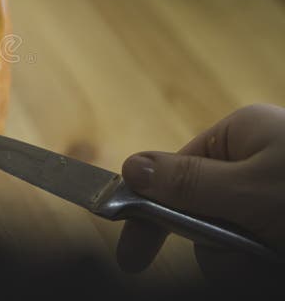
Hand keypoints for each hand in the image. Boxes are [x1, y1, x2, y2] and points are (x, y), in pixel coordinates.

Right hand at [116, 103, 284, 280]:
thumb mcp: (250, 188)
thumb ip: (188, 181)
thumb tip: (129, 167)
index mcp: (240, 136)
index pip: (172, 171)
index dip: (148, 210)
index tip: (131, 255)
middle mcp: (252, 164)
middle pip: (197, 212)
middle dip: (213, 242)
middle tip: (242, 254)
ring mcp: (268, 198)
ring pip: (225, 242)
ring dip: (241, 260)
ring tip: (273, 254)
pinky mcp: (276, 227)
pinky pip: (249, 253)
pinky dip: (259, 264)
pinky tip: (276, 259)